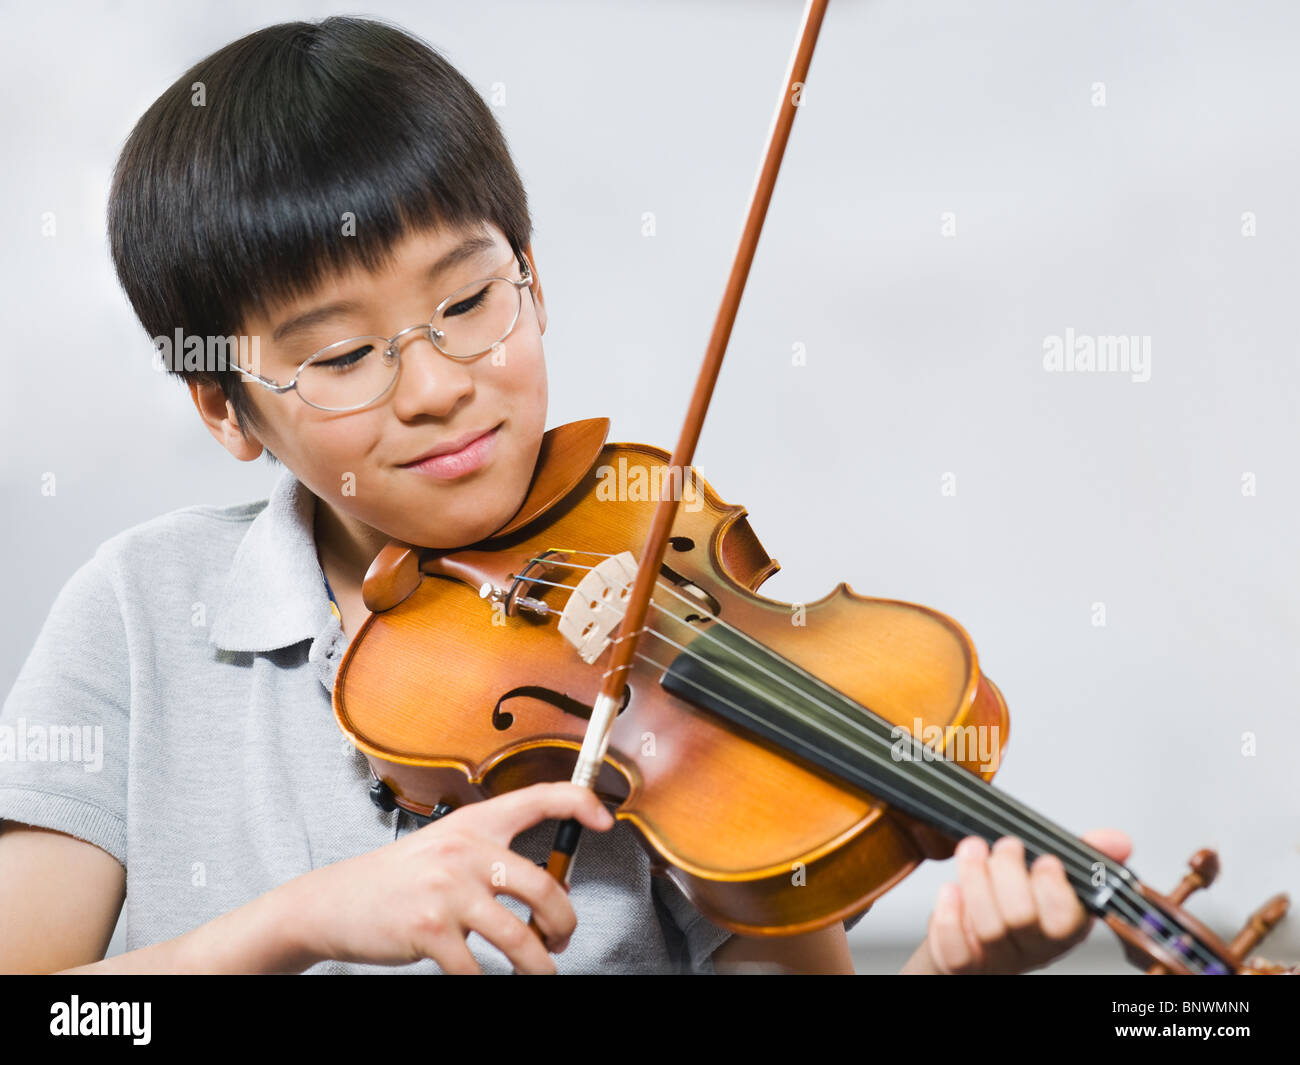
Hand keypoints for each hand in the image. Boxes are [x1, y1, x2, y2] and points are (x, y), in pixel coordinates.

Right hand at [283, 781, 614, 973]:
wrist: (336, 900)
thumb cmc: (401, 876)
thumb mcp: (449, 847)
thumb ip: (495, 856)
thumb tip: (553, 891)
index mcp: (476, 823)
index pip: (538, 798)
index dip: (580, 804)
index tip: (605, 821)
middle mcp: (465, 850)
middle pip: (544, 888)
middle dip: (565, 923)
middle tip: (562, 939)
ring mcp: (447, 890)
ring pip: (519, 938)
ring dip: (539, 965)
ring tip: (540, 971)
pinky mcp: (430, 930)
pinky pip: (477, 969)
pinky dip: (489, 982)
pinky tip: (488, 979)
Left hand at [905, 828, 1131, 973]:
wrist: (973, 943)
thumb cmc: (1016, 901)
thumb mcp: (1053, 875)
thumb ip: (1085, 855)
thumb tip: (1118, 840)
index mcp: (1065, 928)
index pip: (1066, 920)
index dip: (1053, 888)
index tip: (1044, 858)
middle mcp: (1034, 948)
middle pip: (1022, 918)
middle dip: (1009, 871)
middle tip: (1005, 845)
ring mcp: (998, 959)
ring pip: (989, 927)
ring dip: (975, 879)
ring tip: (972, 849)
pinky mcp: (963, 964)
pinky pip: (957, 950)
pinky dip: (950, 916)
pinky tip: (950, 890)